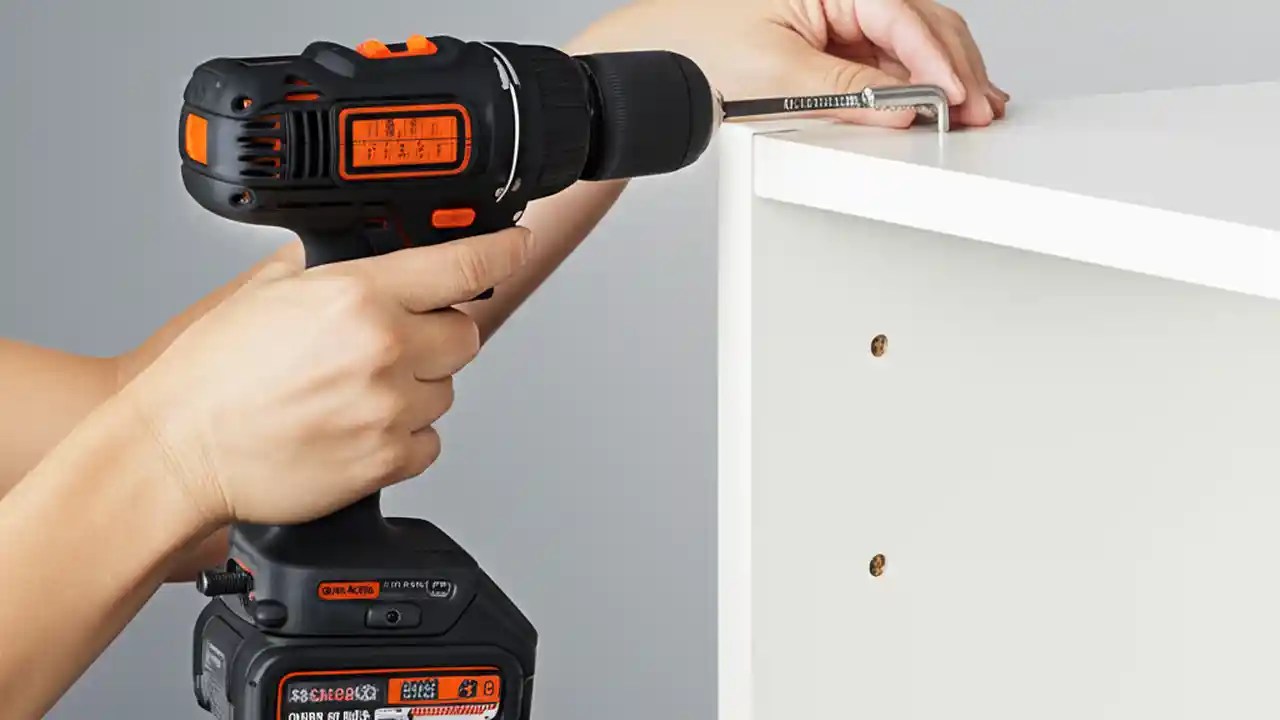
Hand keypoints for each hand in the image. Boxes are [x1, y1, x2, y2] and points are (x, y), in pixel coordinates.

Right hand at [120, 228, 533, 526]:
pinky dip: (405, 435)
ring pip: (446, 390)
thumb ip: (332, 270)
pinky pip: (429, 442)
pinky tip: (358, 428)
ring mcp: (388, 409)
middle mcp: (383, 349)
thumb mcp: (268, 290)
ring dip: (416, 387)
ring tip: (353, 392)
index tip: (515, 247)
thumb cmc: (208, 375)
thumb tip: (371, 262)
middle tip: (393, 343)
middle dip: (438, 334)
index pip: (462, 266)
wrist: (176, 449)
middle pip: (465, 334)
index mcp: (357, 296)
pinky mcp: (385, 461)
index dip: (500, 253)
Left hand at [570, 0, 1005, 127]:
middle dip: (953, 64)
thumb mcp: (775, 77)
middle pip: (917, 22)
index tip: (958, 97)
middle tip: (982, 108)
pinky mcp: (823, 42)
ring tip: (971, 109)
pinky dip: (907, 83)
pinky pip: (877, 59)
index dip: (937, 60)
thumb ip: (845, 94)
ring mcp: (832, 15)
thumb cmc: (691, 48)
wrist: (646, 64)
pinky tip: (931, 102)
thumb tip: (900, 109)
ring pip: (904, 41)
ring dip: (938, 75)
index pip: (901, 15)